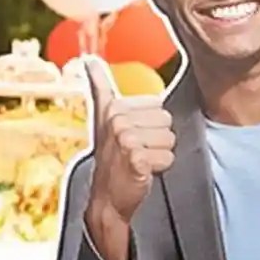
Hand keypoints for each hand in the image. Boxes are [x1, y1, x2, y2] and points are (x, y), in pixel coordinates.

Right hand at [84, 57, 175, 224]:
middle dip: (157, 140)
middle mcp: (118, 119)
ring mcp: (126, 139)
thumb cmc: (110, 158)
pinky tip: (142, 172)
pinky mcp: (136, 158)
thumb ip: (100, 86)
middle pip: (167, 122)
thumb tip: (88, 59)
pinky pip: (167, 157)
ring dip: (159, 155)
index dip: (152, 126)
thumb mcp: (103, 119)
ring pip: (170, 140)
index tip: (133, 138)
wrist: (106, 199)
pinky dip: (159, 168)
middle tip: (137, 152)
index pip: (159, 106)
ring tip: (139, 162)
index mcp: (115, 107)